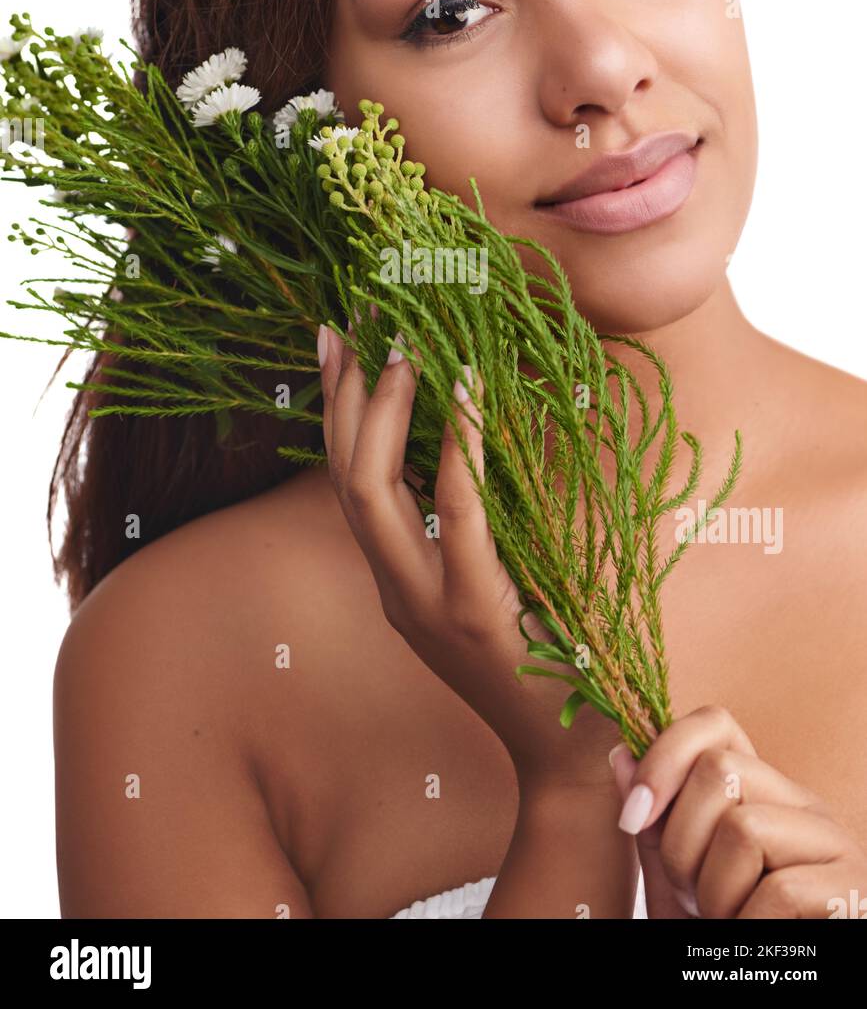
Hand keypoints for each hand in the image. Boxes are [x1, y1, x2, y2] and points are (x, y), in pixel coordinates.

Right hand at [317, 319, 621, 791]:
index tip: (338, 342)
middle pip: (343, 478)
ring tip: (402, 347)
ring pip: (371, 494)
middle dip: (344, 396)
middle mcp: (397, 589)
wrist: (575, 756)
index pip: (348, 483)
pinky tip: (470, 393)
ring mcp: (427, 604)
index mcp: (397, 581)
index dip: (337, 410)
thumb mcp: (499, 586)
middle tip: (356, 323)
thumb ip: (479, 528)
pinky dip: (456, 448)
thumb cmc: (551, 663)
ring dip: (383, 412)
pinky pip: (456, 515)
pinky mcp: (474, 613)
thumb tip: (484, 440)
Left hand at [609, 704, 866, 917]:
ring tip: (726, 921)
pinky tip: (753, 938)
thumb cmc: (722, 934)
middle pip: (718, 771)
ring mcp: (836, 843)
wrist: (763, 983)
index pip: (715, 724)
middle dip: (683, 844)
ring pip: (743, 828)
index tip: (632, 816)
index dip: (664, 758)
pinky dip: (748, 926)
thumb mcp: (679, 877)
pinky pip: (779, 890)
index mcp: (764, 794)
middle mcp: (804, 805)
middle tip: (694, 897)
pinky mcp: (855, 889)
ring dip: (714, 893)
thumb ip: (655, 821)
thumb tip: (621, 752)